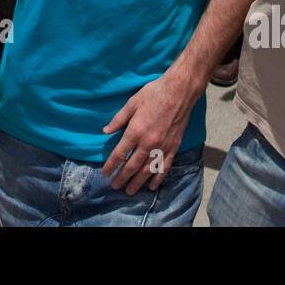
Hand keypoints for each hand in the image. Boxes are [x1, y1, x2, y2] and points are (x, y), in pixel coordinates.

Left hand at [100, 72, 197, 193]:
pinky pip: (164, 167)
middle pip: (132, 166)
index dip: (111, 166)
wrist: (179, 92)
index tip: (105, 173)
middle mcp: (148, 143)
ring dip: (137, 183)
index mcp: (135, 131)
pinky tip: (152, 186)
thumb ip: (118, 119)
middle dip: (122, 178)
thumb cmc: (154, 93)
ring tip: (129, 191)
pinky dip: (158, 178)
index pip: (120, 154)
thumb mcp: (132, 102)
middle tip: (114, 187)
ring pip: (147, 171)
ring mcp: (162, 147)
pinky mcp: (173, 148)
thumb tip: (105, 131)